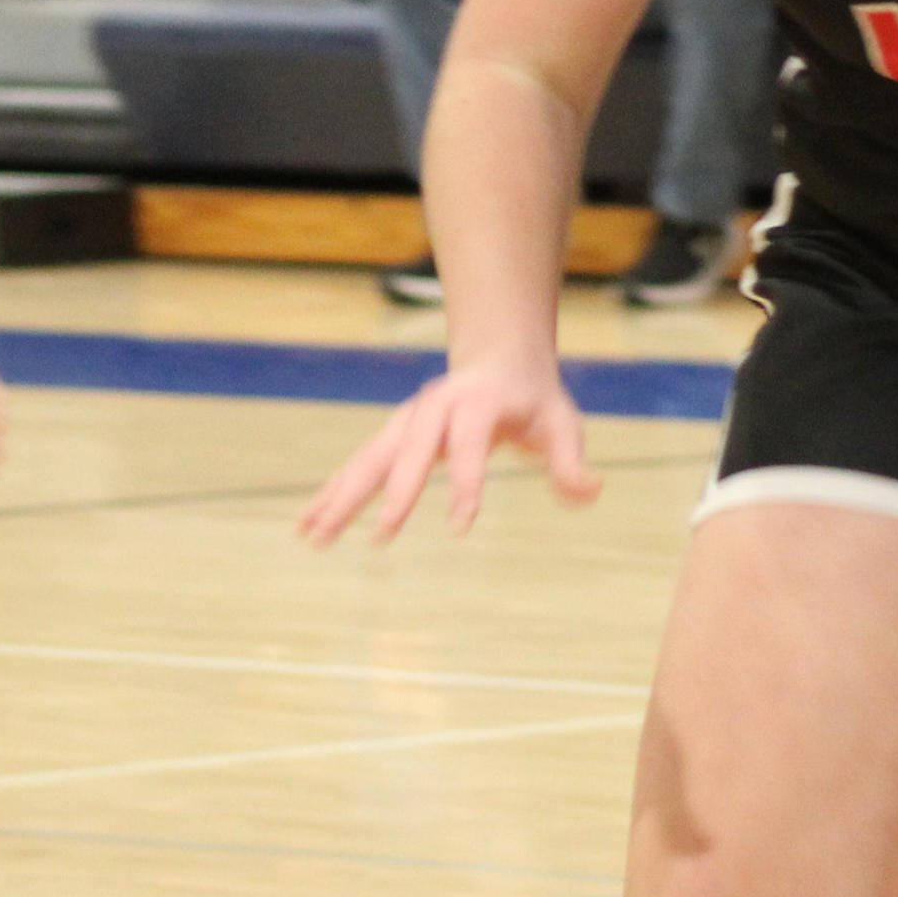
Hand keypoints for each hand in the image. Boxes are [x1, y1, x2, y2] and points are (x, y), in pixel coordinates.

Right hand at [299, 352, 599, 540]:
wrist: (498, 358)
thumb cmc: (533, 399)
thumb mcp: (562, 423)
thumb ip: (571, 460)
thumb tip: (588, 490)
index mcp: (478, 403)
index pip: (471, 446)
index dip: (467, 484)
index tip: (462, 527)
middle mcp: (435, 408)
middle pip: (409, 451)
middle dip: (395, 494)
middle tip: (381, 537)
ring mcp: (408, 420)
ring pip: (371, 459)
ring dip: (342, 496)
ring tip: (312, 535)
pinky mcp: (393, 435)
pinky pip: (359, 465)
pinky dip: (333, 493)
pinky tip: (308, 524)